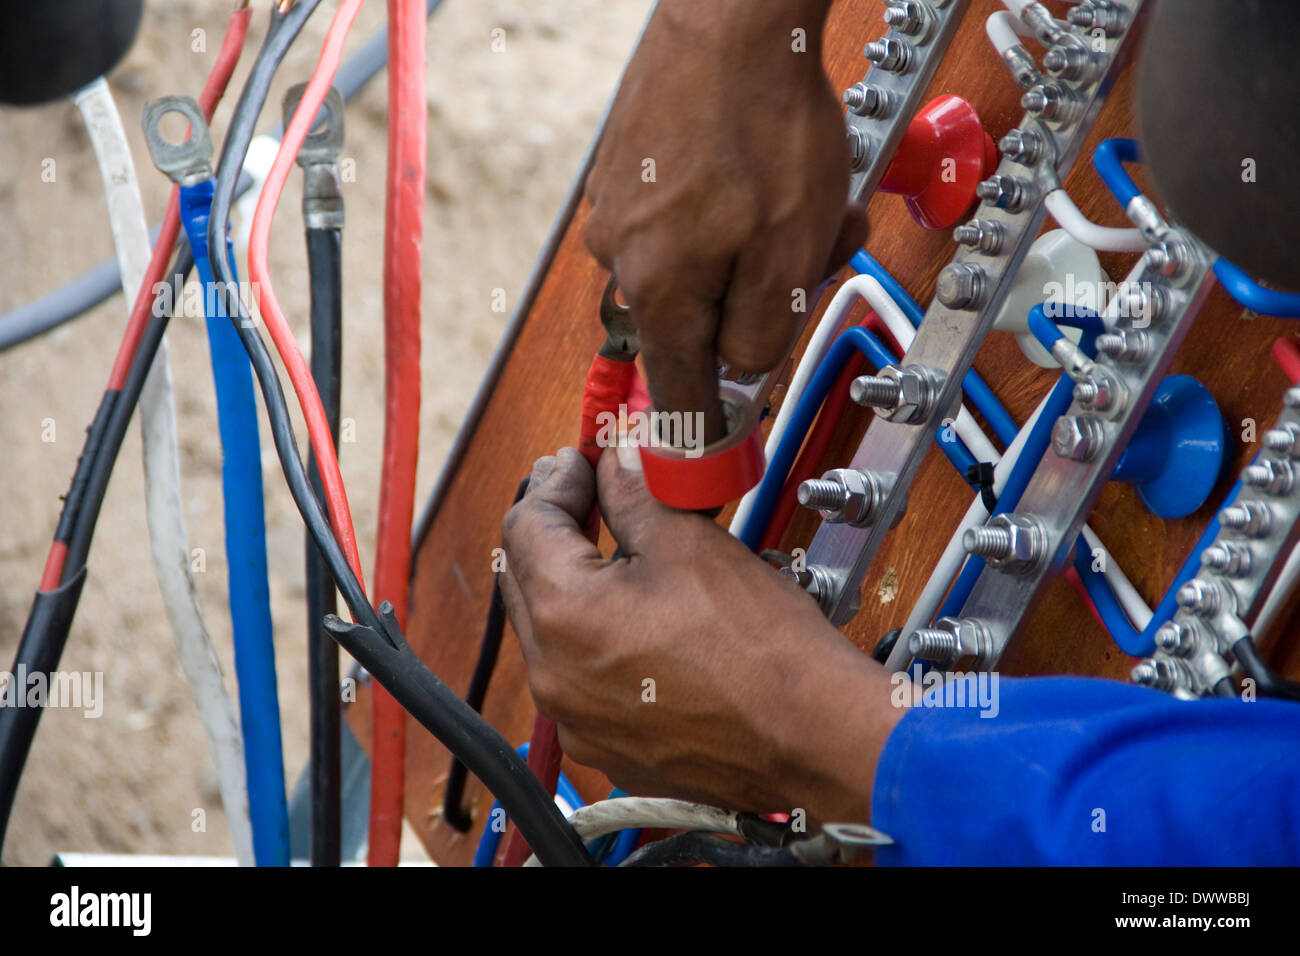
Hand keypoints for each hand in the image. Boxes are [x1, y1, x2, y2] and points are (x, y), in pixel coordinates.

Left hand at [500, 444, 900, 822]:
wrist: (815, 738)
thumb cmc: (761, 649)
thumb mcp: (689, 542)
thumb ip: (634, 493)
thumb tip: (617, 463)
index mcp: (562, 615)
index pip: (526, 524)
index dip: (557, 481)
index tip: (584, 462)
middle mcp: (553, 677)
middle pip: (526, 579)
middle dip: (555, 528)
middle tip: (589, 492)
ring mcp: (578, 720)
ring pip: (552, 633)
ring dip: (574, 584)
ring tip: (618, 549)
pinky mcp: (609, 747)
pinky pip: (582, 680)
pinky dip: (598, 639)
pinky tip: (640, 617)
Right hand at [583, 0, 866, 440]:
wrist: (731, 14)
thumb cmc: (764, 119)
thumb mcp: (792, 249)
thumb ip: (764, 330)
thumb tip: (743, 370)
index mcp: (659, 292)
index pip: (679, 391)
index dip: (704, 429)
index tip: (703, 466)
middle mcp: (622, 259)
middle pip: (698, 321)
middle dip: (759, 302)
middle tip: (813, 253)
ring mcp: (616, 211)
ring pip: (695, 265)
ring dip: (750, 248)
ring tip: (799, 197)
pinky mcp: (624, 171)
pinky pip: (678, 218)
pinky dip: (724, 209)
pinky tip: (758, 169)